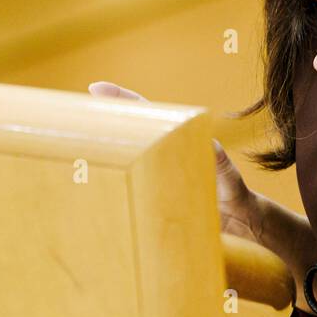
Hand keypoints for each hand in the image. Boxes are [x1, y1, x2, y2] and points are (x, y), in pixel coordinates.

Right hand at [88, 82, 264, 242]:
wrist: (244, 228)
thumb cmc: (238, 200)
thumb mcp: (231, 183)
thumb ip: (222, 166)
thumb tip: (212, 145)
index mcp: (179, 144)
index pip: (147, 114)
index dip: (122, 100)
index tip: (96, 88)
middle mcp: (164, 158)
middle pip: (130, 133)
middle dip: (103, 122)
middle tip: (72, 117)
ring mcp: (158, 177)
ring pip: (126, 160)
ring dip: (104, 156)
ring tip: (74, 151)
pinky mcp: (155, 200)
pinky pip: (128, 190)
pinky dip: (111, 188)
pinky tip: (91, 193)